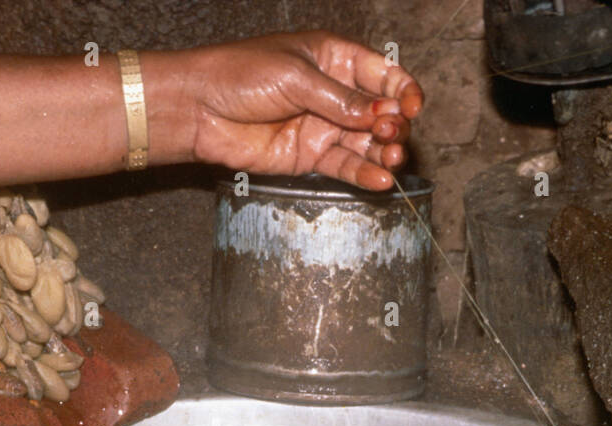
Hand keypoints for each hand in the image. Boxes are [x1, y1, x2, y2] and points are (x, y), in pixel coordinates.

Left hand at [150, 31, 423, 190]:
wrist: (199, 110)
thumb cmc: (239, 75)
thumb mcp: (296, 77)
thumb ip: (340, 100)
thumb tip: (381, 114)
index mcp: (334, 58)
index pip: (383, 74)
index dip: (403, 90)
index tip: (412, 107)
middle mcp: (334, 94)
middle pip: (382, 112)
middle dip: (395, 125)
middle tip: (392, 135)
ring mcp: (323, 127)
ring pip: (367, 143)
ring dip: (384, 153)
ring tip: (392, 160)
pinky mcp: (309, 157)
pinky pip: (345, 167)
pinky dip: (364, 174)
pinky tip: (380, 180)